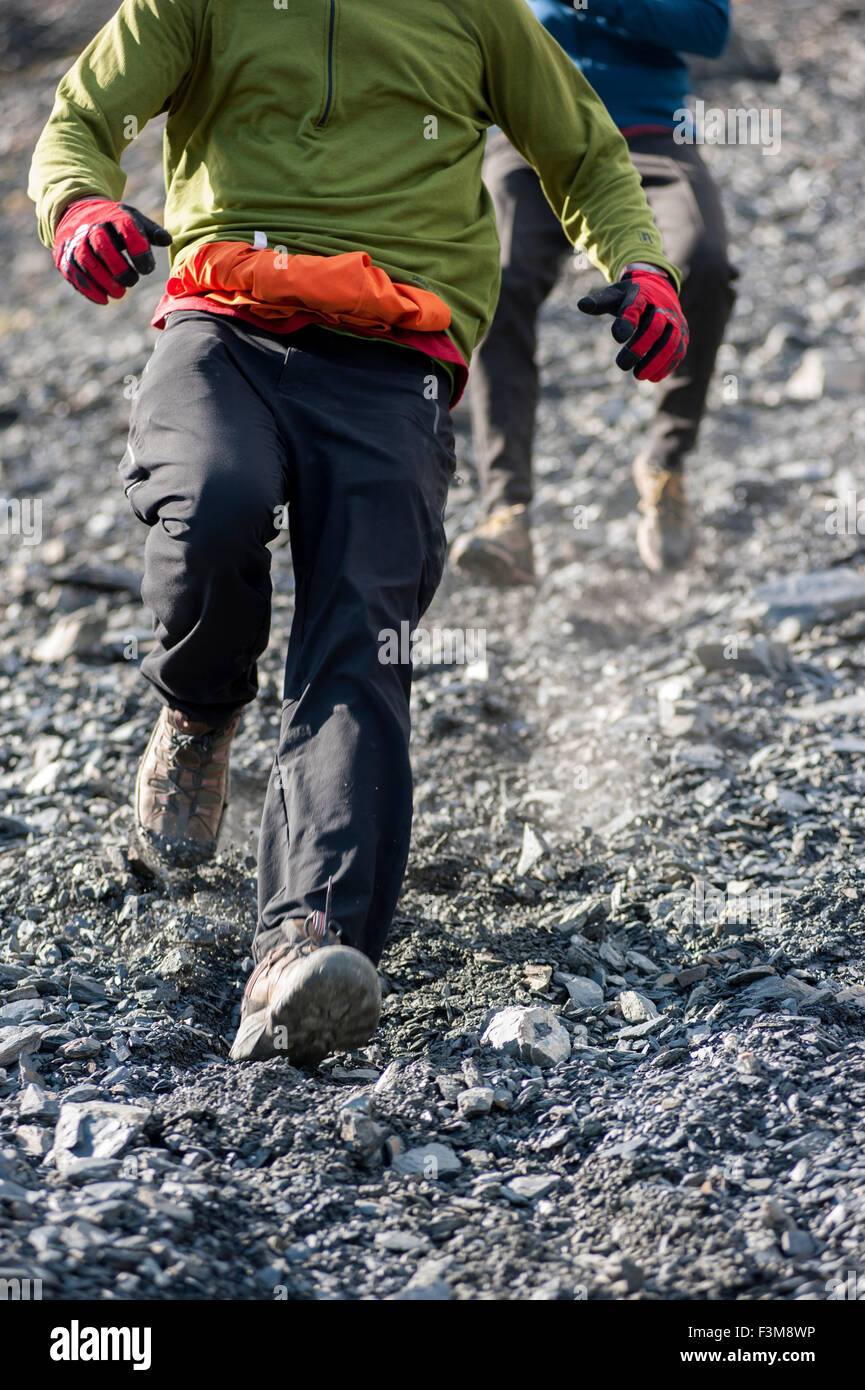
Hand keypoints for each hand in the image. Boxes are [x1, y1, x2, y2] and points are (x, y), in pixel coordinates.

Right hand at [52, 197, 171, 303]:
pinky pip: (73, 273)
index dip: (139, 251)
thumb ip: (151, 232)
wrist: (76, 212)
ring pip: (85, 261)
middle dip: (119, 268)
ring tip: (119, 294)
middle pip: (102, 245)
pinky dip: (89, 289)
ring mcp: (74, 240)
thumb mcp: (132, 219)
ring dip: (104, 281)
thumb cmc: (112, 222)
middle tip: (132, 281)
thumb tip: (168, 241)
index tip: (147, 269)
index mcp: (113, 215)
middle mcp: (91, 225)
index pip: (127, 229)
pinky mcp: (64, 255)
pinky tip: (103, 299)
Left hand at [577, 263, 688, 381]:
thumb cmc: (631, 296)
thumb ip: (599, 302)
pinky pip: (678, 350)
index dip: (627, 322)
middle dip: (639, 348)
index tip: (618, 338)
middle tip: (622, 365)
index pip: (635, 307)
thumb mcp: (614, 295)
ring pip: (671, 341)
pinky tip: (653, 377)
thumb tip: (581, 305)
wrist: (660, 289)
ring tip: (639, 376)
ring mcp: (676, 320)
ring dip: (656, 361)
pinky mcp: (683, 334)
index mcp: (642, 294)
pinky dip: (667, 365)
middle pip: (654, 327)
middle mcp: (663, 306)